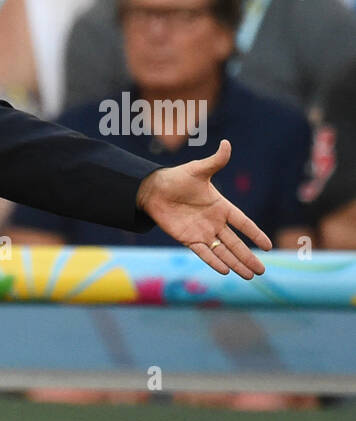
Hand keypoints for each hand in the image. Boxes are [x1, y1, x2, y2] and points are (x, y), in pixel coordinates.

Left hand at [135, 139, 270, 278]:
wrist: (153, 190)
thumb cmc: (177, 178)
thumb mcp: (198, 170)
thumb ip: (215, 162)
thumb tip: (226, 144)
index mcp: (221, 206)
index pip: (243, 223)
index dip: (255, 234)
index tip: (268, 246)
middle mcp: (214, 222)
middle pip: (235, 243)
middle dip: (248, 257)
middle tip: (262, 271)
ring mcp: (202, 232)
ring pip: (222, 251)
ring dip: (235, 263)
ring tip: (249, 276)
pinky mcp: (187, 239)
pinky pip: (203, 253)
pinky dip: (213, 261)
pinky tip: (225, 271)